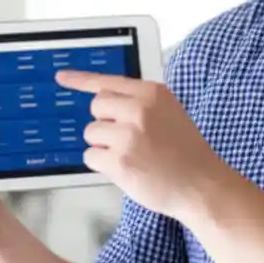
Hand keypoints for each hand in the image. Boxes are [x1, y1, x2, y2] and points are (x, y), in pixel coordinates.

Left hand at [56, 70, 234, 221]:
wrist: (202, 185)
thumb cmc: (186, 153)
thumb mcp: (169, 114)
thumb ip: (140, 105)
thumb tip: (105, 104)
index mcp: (152, 93)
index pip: (108, 81)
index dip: (81, 80)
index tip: (61, 77)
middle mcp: (139, 109)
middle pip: (96, 107)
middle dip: (104, 123)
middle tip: (126, 139)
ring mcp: (128, 135)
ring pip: (91, 133)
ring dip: (103, 145)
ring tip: (131, 156)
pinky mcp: (119, 161)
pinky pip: (90, 156)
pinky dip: (102, 165)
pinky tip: (126, 169)